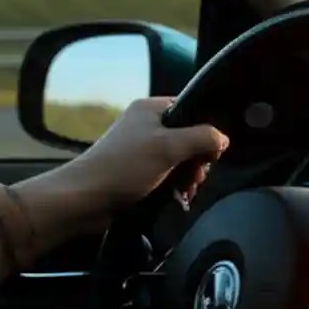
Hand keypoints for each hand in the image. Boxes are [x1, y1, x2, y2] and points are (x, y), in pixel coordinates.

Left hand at [56, 97, 229, 222]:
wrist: (84, 199)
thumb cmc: (125, 167)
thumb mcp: (170, 147)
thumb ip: (203, 138)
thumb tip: (223, 139)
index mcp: (150, 109)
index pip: (191, 110)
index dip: (206, 130)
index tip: (209, 153)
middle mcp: (145, 124)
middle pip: (189, 137)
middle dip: (198, 159)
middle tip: (196, 177)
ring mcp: (140, 148)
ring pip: (180, 158)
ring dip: (188, 176)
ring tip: (186, 191)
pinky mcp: (136, 170)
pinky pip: (167, 173)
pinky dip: (176, 184)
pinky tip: (178, 196)